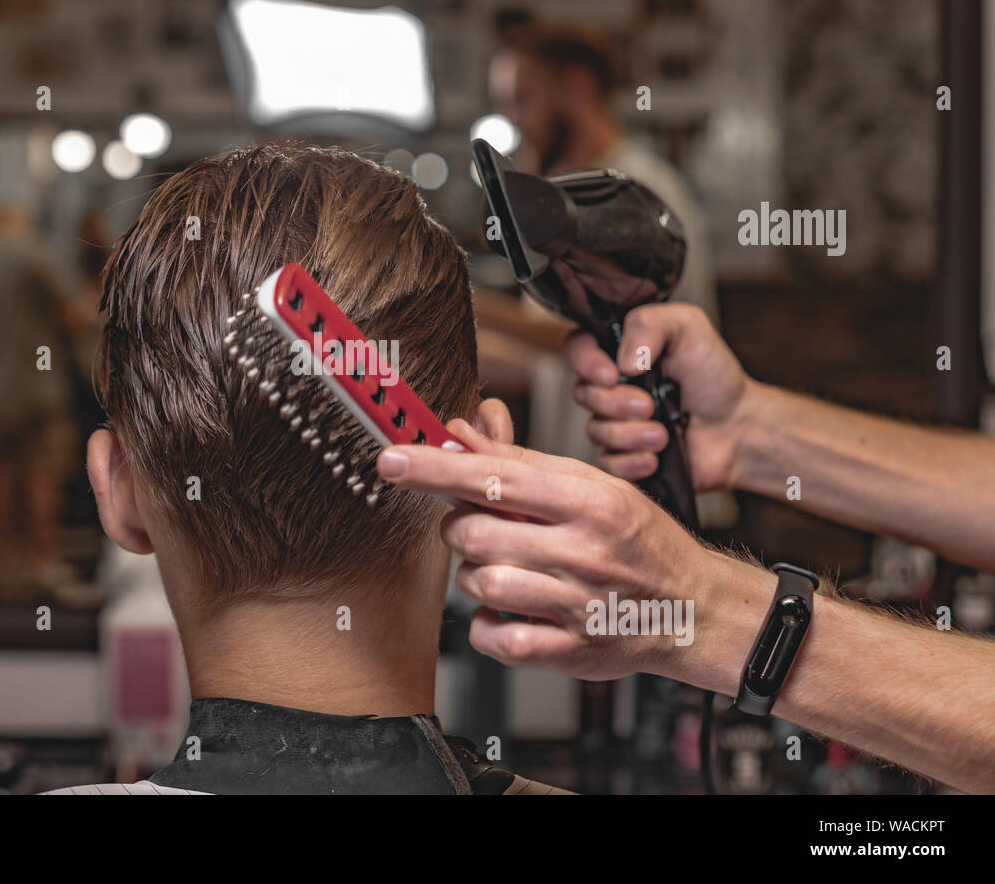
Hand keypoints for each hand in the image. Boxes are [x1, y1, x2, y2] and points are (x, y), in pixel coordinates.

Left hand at [376, 419, 743, 681]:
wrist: (694, 607)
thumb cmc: (637, 539)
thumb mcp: (590, 484)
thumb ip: (519, 461)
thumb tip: (460, 433)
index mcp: (590, 501)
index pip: (497, 477)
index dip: (435, 468)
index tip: (391, 460)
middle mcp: (585, 552)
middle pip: (475, 532)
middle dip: (461, 526)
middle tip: (484, 526)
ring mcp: (578, 606)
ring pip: (480, 583)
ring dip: (474, 574)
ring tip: (504, 567)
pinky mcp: (570, 652)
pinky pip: (495, 638)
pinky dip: (488, 625)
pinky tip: (510, 610)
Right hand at [563, 303, 754, 491]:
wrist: (738, 428)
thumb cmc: (715, 377)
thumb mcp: (688, 328)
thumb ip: (650, 324)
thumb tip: (622, 360)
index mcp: (619, 351)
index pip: (576, 347)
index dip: (585, 361)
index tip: (611, 373)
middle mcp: (612, 386)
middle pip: (581, 393)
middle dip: (616, 403)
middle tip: (651, 406)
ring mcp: (615, 423)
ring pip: (595, 431)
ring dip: (631, 434)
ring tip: (663, 435)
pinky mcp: (622, 457)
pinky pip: (606, 464)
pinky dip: (631, 462)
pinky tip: (656, 457)